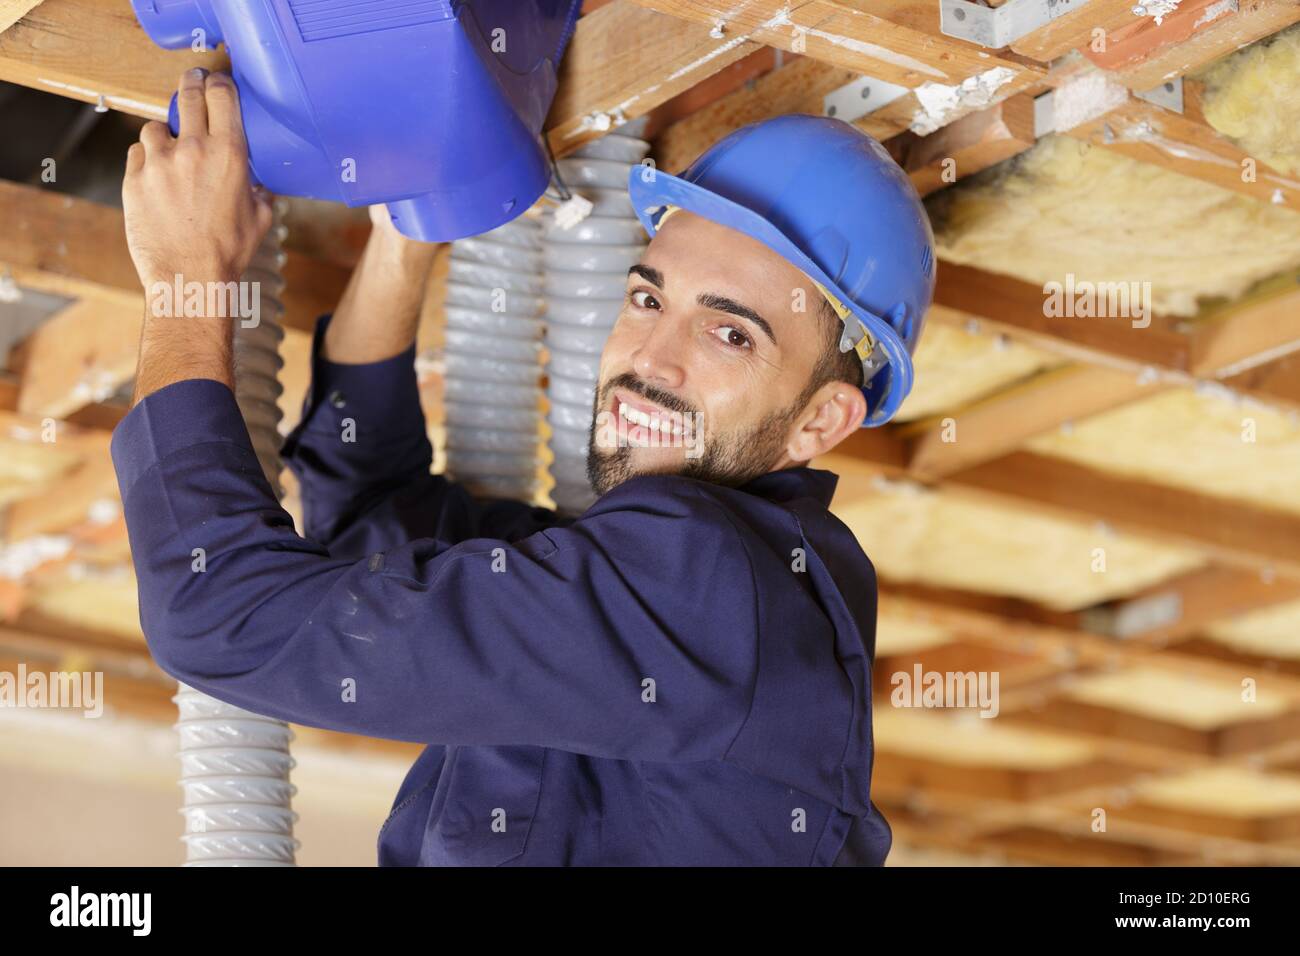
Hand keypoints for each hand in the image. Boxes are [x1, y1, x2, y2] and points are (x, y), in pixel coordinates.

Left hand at [123, 68, 271, 293]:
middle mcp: (192, 149)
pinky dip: (147, 161)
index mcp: (229, 154)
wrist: (189, 277)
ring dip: (164, 136)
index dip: (219, 82)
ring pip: (155, 127)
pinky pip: (138, 154)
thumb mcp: (260, 219)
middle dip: (191, 85)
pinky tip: (158, 179)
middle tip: (193, 83)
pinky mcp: (134, 178)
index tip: (217, 80)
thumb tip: (258, 186)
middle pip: (188, 95)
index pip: (222, 95)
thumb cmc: (228, 252)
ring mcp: (159, 161)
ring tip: (171, 156)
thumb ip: (260, 192)